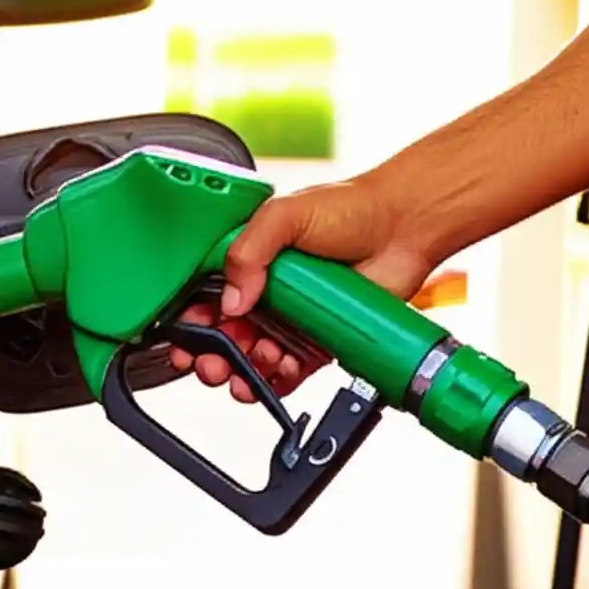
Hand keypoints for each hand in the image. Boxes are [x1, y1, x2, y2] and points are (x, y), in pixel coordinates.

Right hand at [169, 173, 438, 402]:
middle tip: (212, 362)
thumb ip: (248, 250)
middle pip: (223, 335)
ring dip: (243, 370)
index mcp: (247, 260)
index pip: (204, 296)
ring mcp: (289, 319)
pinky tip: (274, 374)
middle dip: (211, 355)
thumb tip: (230, 299)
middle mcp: (265, 291)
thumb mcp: (285, 214)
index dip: (191, 320)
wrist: (403, 227)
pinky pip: (288, 371)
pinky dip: (276, 380)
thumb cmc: (350, 208)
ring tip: (252, 365)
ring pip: (251, 358)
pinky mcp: (316, 341)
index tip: (185, 338)